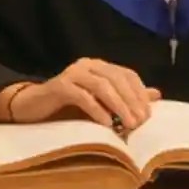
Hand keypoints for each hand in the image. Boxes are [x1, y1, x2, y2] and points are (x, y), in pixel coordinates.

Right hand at [8, 58, 160, 129]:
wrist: (32, 107)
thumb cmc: (68, 107)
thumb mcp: (100, 102)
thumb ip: (126, 97)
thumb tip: (156, 95)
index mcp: (99, 66)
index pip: (127, 74)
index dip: (140, 93)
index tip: (149, 114)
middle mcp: (87, 64)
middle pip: (117, 78)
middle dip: (131, 101)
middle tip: (141, 122)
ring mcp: (72, 73)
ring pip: (102, 85)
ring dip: (118, 105)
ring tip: (128, 124)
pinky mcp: (59, 86)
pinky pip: (82, 96)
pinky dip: (97, 110)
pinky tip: (106, 124)